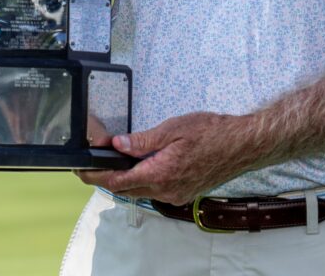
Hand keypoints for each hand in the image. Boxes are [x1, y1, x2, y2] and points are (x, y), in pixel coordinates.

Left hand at [76, 112, 262, 205]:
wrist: (243, 145)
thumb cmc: (212, 132)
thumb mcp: (174, 128)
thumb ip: (143, 140)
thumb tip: (118, 145)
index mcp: (160, 173)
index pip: (117, 180)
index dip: (95, 176)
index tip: (81, 170)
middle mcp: (166, 190)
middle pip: (125, 189)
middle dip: (105, 178)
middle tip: (91, 165)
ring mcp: (175, 195)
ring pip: (140, 191)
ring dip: (124, 180)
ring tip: (113, 163)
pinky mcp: (183, 194)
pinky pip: (155, 191)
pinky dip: (142, 181)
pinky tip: (141, 167)